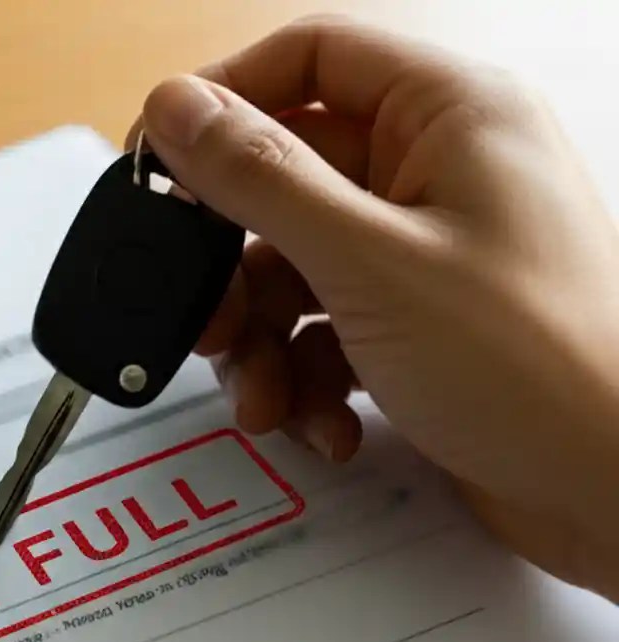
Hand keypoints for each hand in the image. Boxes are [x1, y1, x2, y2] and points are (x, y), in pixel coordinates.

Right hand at [127, 16, 618, 599]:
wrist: (616, 496)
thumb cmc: (537, 368)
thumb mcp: (370, 263)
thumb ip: (261, 178)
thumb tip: (174, 107)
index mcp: (449, 114)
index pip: (311, 57)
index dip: (223, 99)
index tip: (157, 157)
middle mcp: (437, 169)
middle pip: (286, 175)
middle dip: (234, 260)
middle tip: (207, 318)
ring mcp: (427, 247)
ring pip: (294, 263)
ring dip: (264, 339)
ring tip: (266, 399)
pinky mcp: (417, 319)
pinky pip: (325, 324)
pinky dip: (306, 375)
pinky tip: (321, 423)